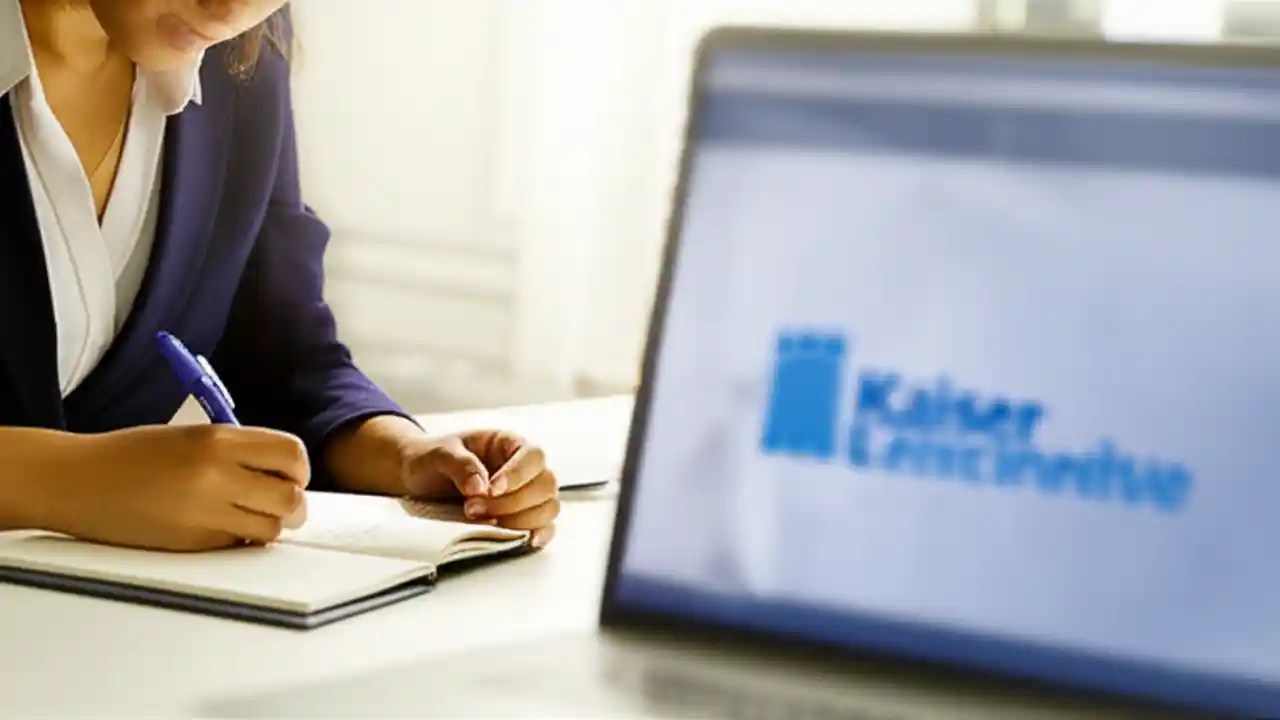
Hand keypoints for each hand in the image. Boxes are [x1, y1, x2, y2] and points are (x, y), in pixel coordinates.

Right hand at [42, 425, 308, 551]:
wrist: (78, 480)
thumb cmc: (132, 455)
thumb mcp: (192, 436)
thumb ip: (239, 451)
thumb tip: (283, 472)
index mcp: (218, 440)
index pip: (291, 454)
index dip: (298, 469)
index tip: (291, 475)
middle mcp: (217, 474)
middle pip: (292, 497)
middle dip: (295, 505)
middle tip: (284, 505)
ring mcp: (205, 512)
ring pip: (271, 529)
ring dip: (270, 526)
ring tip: (251, 518)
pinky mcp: (192, 544)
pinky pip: (238, 546)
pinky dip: (241, 540)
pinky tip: (221, 527)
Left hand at [399, 430, 558, 548]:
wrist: (418, 479)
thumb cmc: (432, 460)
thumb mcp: (439, 454)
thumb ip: (460, 465)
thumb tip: (480, 487)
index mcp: (508, 445)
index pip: (533, 455)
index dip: (518, 474)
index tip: (491, 489)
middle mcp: (524, 469)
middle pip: (546, 484)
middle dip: (512, 502)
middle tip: (472, 508)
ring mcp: (526, 495)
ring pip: (548, 507)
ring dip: (519, 521)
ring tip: (483, 522)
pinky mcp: (522, 518)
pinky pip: (545, 527)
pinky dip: (539, 535)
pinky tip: (524, 541)